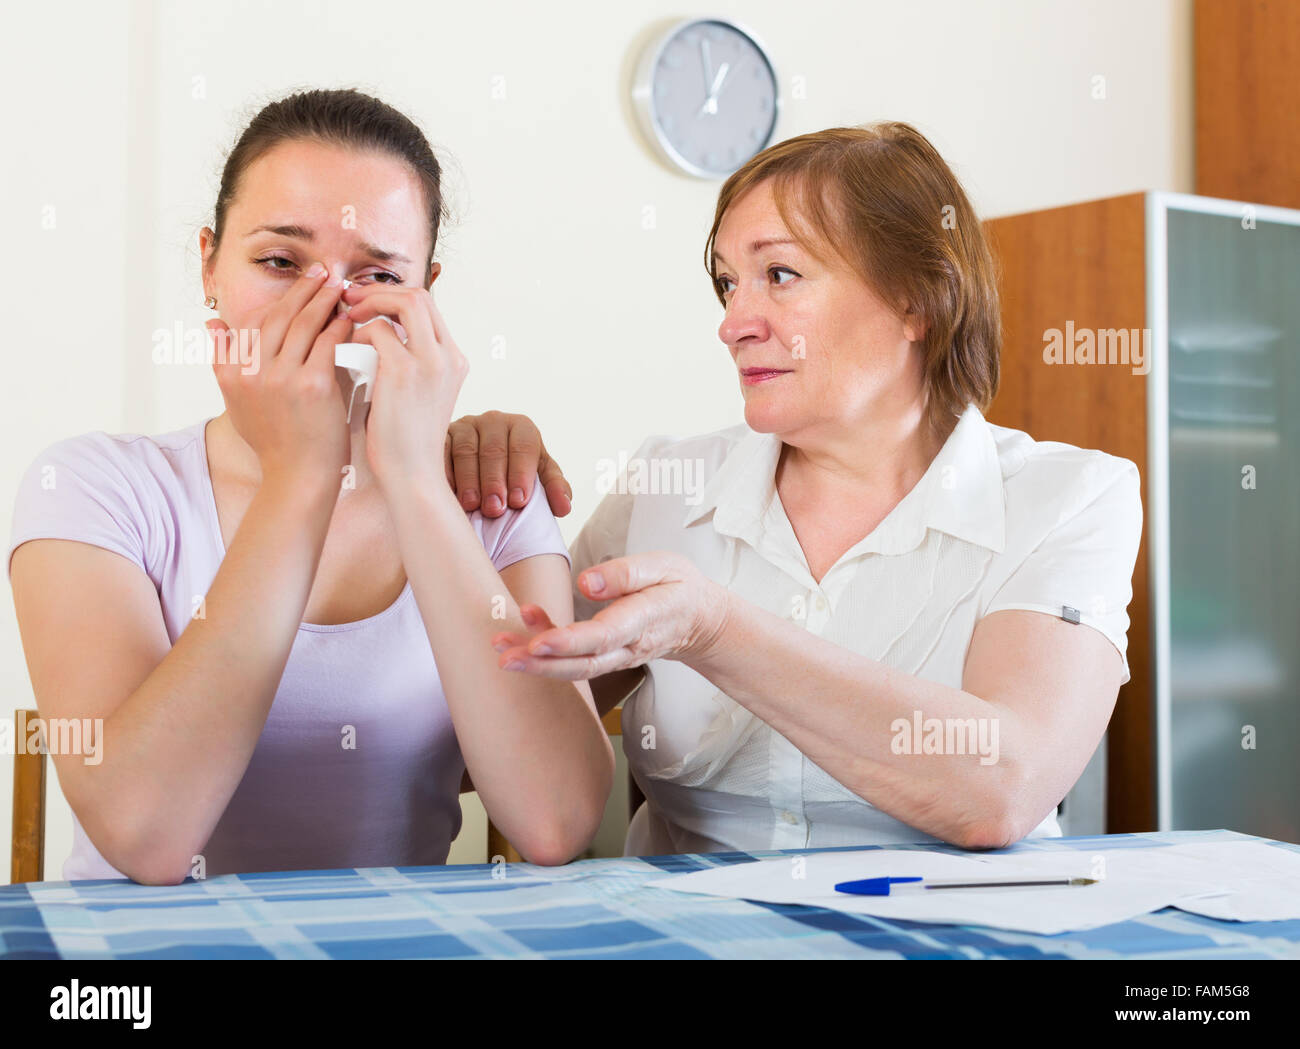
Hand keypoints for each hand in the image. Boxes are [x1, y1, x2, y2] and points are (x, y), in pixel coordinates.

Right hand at [206, 265, 353, 487]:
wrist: (298, 477)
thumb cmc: (274, 443)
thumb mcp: (237, 403)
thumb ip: (223, 361)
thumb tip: (212, 322)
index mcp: (232, 374)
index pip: (253, 323)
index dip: (278, 300)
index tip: (299, 283)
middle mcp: (252, 373)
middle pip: (278, 317)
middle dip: (302, 289)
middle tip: (322, 270)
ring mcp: (281, 378)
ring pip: (303, 325)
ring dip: (323, 299)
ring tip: (339, 284)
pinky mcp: (311, 385)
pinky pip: (327, 343)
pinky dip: (339, 325)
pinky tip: (350, 316)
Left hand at [340, 282, 467, 501]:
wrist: (412, 476)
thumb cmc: (404, 440)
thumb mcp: (416, 395)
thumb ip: (407, 363)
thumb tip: (377, 336)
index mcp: (453, 360)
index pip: (428, 308)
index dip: (394, 297)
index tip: (366, 304)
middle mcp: (448, 356)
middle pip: (420, 296)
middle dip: (381, 291)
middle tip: (350, 299)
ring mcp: (430, 362)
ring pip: (404, 303)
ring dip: (371, 303)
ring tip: (347, 316)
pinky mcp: (405, 372)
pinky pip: (379, 331)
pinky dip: (359, 334)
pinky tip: (345, 350)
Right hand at [444, 411, 572, 517]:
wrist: (482, 465)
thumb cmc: (515, 473)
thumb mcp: (538, 477)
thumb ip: (554, 489)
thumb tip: (564, 507)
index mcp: (521, 427)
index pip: (524, 446)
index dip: (522, 473)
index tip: (519, 501)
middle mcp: (494, 421)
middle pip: (494, 449)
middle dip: (495, 481)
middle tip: (495, 509)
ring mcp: (465, 425)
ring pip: (466, 450)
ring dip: (469, 480)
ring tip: (473, 506)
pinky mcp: (441, 435)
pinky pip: (441, 451)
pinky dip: (446, 473)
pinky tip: (449, 493)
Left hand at [489, 552, 731, 677]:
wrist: (699, 620)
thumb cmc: (679, 587)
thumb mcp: (664, 566)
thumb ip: (627, 573)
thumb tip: (587, 582)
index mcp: (645, 618)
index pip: (604, 635)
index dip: (569, 642)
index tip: (537, 642)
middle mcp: (629, 645)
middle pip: (583, 662)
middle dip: (541, 664)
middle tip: (504, 657)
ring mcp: (618, 657)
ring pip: (575, 668)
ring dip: (536, 665)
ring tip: (501, 651)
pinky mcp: (607, 658)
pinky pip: (576, 662)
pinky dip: (546, 656)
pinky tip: (521, 640)